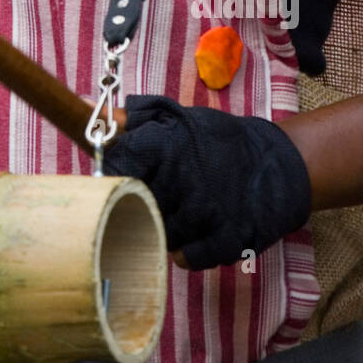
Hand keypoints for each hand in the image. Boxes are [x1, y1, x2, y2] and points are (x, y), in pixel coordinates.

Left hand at [102, 96, 311, 270]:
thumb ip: (130, 120)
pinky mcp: (226, 239)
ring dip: (161, 228)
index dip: (119, 172)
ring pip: (158, 234)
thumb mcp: (176, 120)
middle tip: (156, 194)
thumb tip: (84, 103)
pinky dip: (184, 250)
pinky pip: (185, 259)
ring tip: (177, 211)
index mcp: (167, 147)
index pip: (120, 166)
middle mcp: (184, 180)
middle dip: (140, 202)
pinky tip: (194, 232)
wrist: (277, 164)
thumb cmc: (217, 141)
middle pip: (136, 204)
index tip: (126, 174)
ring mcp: (206, 213)